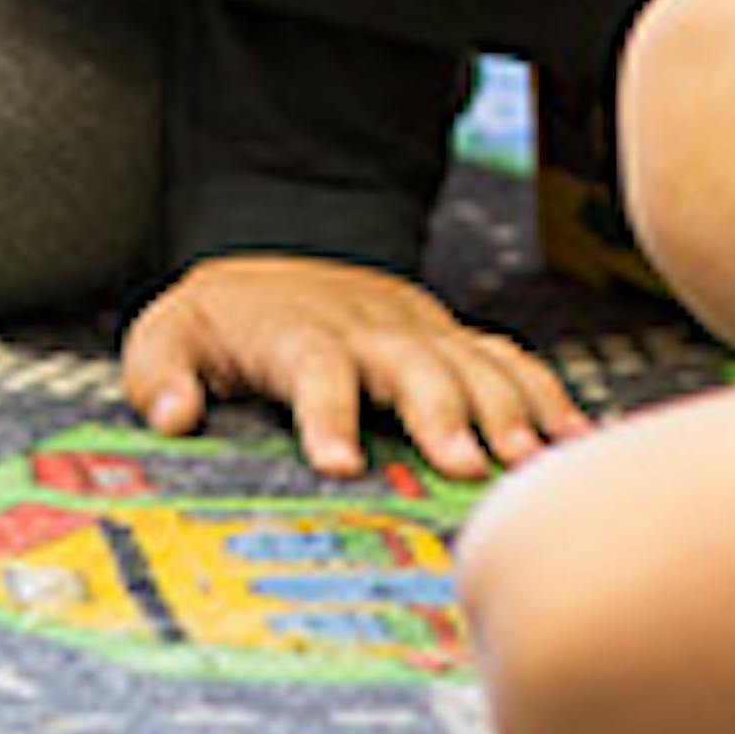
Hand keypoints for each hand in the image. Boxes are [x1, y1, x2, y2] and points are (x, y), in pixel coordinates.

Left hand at [119, 254, 593, 481]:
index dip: (328, 412)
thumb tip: (176, 412)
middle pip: (411, 360)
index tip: (341, 465)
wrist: (273, 268)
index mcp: (297, 332)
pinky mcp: (448, 338)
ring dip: (505, 406)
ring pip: (470, 357)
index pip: (315, 365)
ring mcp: (417, 329)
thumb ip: (159, 370)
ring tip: (530, 461)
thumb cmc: (220, 321)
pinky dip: (543, 391)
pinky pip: (505, 357)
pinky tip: (575, 438)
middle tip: (465, 464)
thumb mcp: (167, 334)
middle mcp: (366, 327)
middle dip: (442, 409)